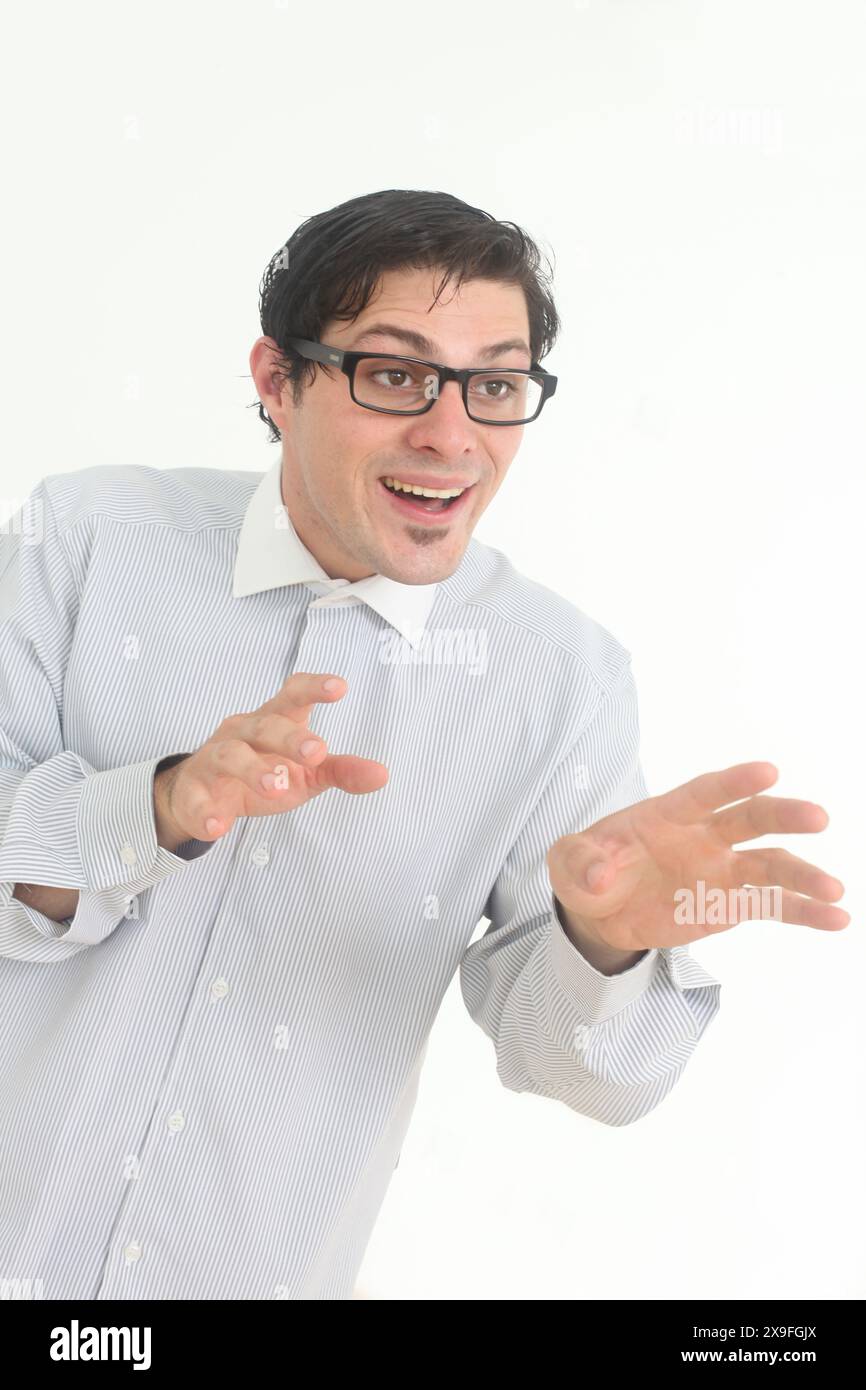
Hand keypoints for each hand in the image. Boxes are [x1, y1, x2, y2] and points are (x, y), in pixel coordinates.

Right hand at [155, 672, 387, 843]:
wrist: (199, 795)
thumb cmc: (261, 771)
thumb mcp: (306, 773)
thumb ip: (340, 770)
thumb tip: (382, 774)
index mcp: (272, 723)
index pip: (291, 696)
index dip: (313, 688)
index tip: (339, 687)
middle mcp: (241, 734)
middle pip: (264, 727)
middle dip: (290, 737)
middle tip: (318, 752)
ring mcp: (214, 761)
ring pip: (228, 756)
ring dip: (252, 770)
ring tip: (275, 788)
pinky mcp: (194, 794)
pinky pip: (197, 801)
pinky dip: (206, 813)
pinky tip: (219, 825)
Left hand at [547, 762, 848, 951]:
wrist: (600, 910)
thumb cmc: (587, 870)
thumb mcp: (568, 861)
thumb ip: (581, 861)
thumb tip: (599, 875)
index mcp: (667, 814)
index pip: (705, 792)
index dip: (735, 781)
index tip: (769, 772)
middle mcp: (703, 836)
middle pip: (750, 819)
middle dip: (783, 816)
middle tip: (817, 817)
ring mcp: (721, 869)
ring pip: (770, 866)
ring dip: (803, 875)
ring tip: (834, 889)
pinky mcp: (730, 903)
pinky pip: (772, 905)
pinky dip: (804, 911)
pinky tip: (835, 917)